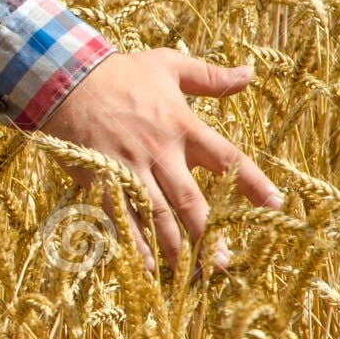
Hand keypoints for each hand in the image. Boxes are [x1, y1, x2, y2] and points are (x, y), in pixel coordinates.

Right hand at [40, 48, 283, 270]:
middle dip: (209, 234)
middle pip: (191, 200)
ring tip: (189, 272)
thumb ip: (210, 76)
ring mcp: (129, 167)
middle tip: (223, 262)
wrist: (64, 79)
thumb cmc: (120, 72)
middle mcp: (160, 151)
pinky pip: (121, 215)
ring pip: (157, 214)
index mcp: (182, 126)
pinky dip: (133, 242)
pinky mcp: (102, 177)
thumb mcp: (168, 65)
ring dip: (175, 246)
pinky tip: (146, 265)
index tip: (275, 205)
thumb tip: (249, 74)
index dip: (253, 183)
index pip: (227, 159)